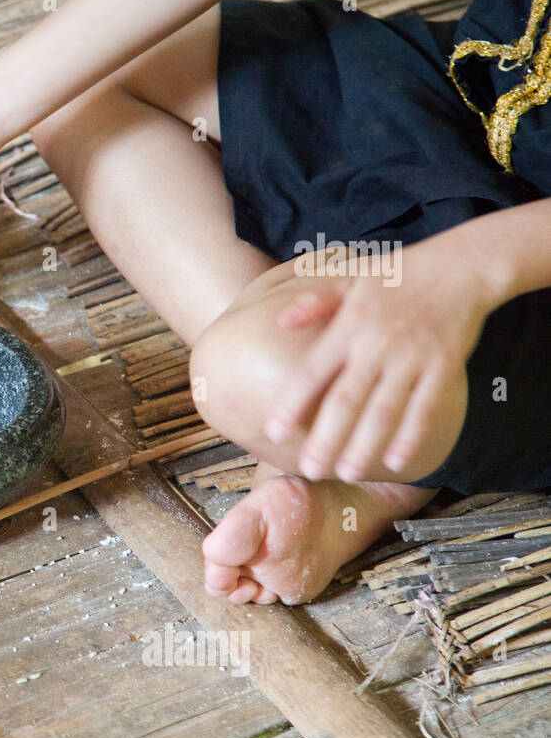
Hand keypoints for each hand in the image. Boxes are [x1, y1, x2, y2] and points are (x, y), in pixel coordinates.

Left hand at [263, 251, 495, 482]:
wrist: (462, 265)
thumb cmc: (400, 275)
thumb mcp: (351, 278)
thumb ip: (316, 302)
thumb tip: (280, 320)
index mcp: (349, 325)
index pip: (312, 371)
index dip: (292, 403)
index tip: (274, 430)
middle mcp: (376, 344)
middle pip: (346, 400)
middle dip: (326, 438)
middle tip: (310, 468)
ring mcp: (411, 357)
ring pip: (384, 410)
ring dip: (364, 445)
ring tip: (347, 472)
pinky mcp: (443, 365)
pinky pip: (425, 407)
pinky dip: (410, 435)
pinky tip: (395, 461)